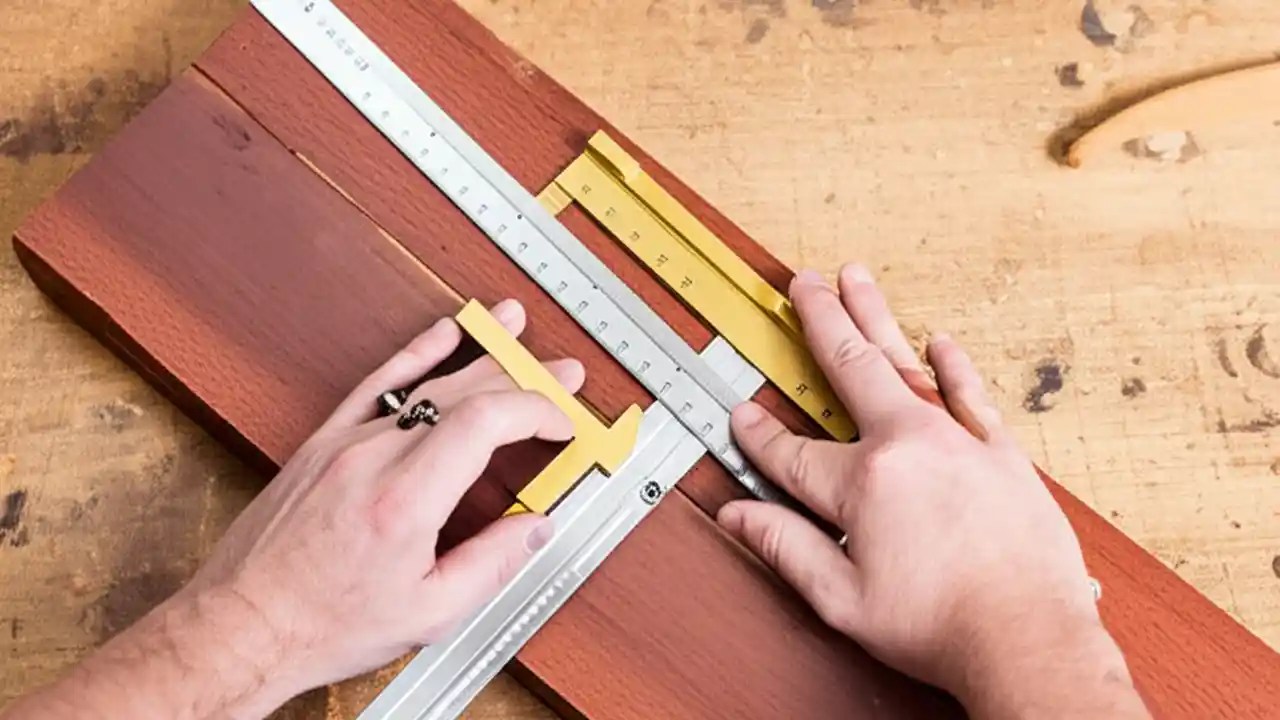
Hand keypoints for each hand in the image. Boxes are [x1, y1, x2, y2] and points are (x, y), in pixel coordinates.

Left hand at [180, 298, 579, 712]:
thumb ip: (492, 564)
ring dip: (480, 355)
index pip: (485, 421)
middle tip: (563, 374)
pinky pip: (377, 383)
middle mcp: (374, 458)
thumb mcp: (429, 614)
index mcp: (406, 501)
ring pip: (426, 383)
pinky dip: (414, 354)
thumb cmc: (324, 623)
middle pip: (464, 394)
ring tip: (515, 326)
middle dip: (524, 379)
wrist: (245, 622)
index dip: (535, 411)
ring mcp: (346, 442)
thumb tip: (534, 528)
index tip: (561, 424)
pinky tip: (443, 334)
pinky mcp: (324, 441)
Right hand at [718, 265, 1147, 717]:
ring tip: (857, 279)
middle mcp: (909, 446)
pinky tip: (940, 340)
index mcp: (864, 483)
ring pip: (906, 362)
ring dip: (877, 317)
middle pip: (850, 365)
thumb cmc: (943, 626)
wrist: (1029, 638)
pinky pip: (972, 393)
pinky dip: (954, 364)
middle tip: (804, 284)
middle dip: (820, 318)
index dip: (760, 434)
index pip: (793, 450)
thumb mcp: (843, 599)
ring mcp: (958, 442)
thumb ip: (786, 549)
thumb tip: (741, 518)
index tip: (742, 416)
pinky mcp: (1001, 453)